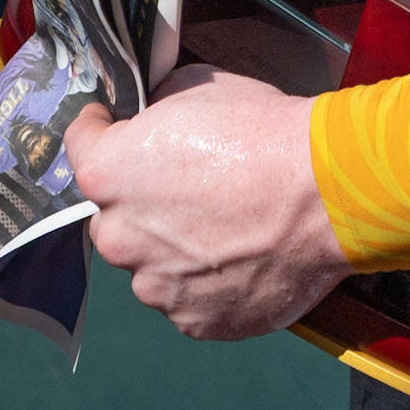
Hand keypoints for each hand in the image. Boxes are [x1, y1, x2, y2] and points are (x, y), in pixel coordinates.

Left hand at [69, 63, 346, 339]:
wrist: (328, 195)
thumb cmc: (264, 133)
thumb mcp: (198, 87)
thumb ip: (158, 110)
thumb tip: (155, 120)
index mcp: (108, 174)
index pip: (81, 145)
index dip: (101, 130)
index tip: (113, 125)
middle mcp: (119, 238)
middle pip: (115, 219)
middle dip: (141, 204)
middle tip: (192, 189)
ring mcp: (157, 288)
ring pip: (152, 266)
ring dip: (175, 251)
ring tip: (229, 230)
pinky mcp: (195, 322)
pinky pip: (190, 300)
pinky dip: (209, 284)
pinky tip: (244, 259)